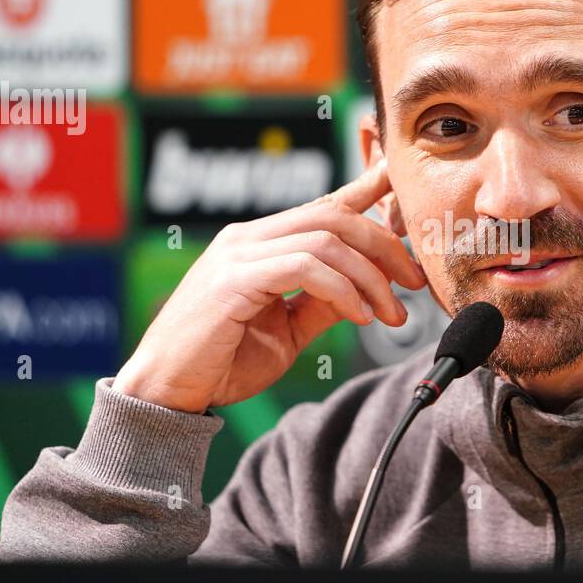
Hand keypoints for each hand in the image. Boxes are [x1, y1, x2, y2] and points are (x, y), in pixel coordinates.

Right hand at [112, 158, 426, 412]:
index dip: (366, 190)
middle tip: (415, 282)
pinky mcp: (233, 278)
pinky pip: (303, 267)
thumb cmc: (221, 362)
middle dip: (385, 245)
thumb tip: (368, 291)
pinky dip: (341, 290)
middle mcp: (249, 236)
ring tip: (391, 314)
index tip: (404, 189)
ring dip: (370, 277)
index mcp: (261, 243)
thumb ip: (323, 304)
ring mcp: (238, 252)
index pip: (322, 204)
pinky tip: (360, 316)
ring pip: (325, 238)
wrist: (167, 393)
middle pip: (334, 216)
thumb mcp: (288, 331)